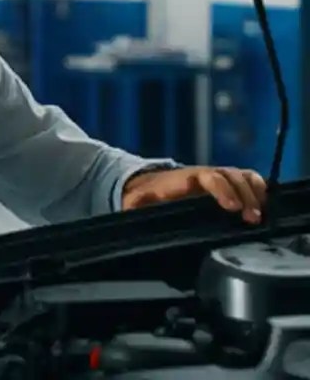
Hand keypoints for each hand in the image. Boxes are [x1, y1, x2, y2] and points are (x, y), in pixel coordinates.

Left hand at [122, 166, 266, 223]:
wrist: (147, 184)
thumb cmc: (142, 196)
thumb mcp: (134, 203)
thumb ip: (133, 210)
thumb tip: (131, 219)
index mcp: (180, 179)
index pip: (206, 177)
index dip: (222, 189)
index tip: (232, 207)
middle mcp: (201, 174)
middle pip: (229, 175)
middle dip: (244, 195)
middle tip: (252, 218)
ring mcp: (214, 176)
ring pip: (240, 175)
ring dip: (254, 192)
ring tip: (260, 214)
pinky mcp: (223, 182)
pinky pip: (245, 178)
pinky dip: (257, 187)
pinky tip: (263, 204)